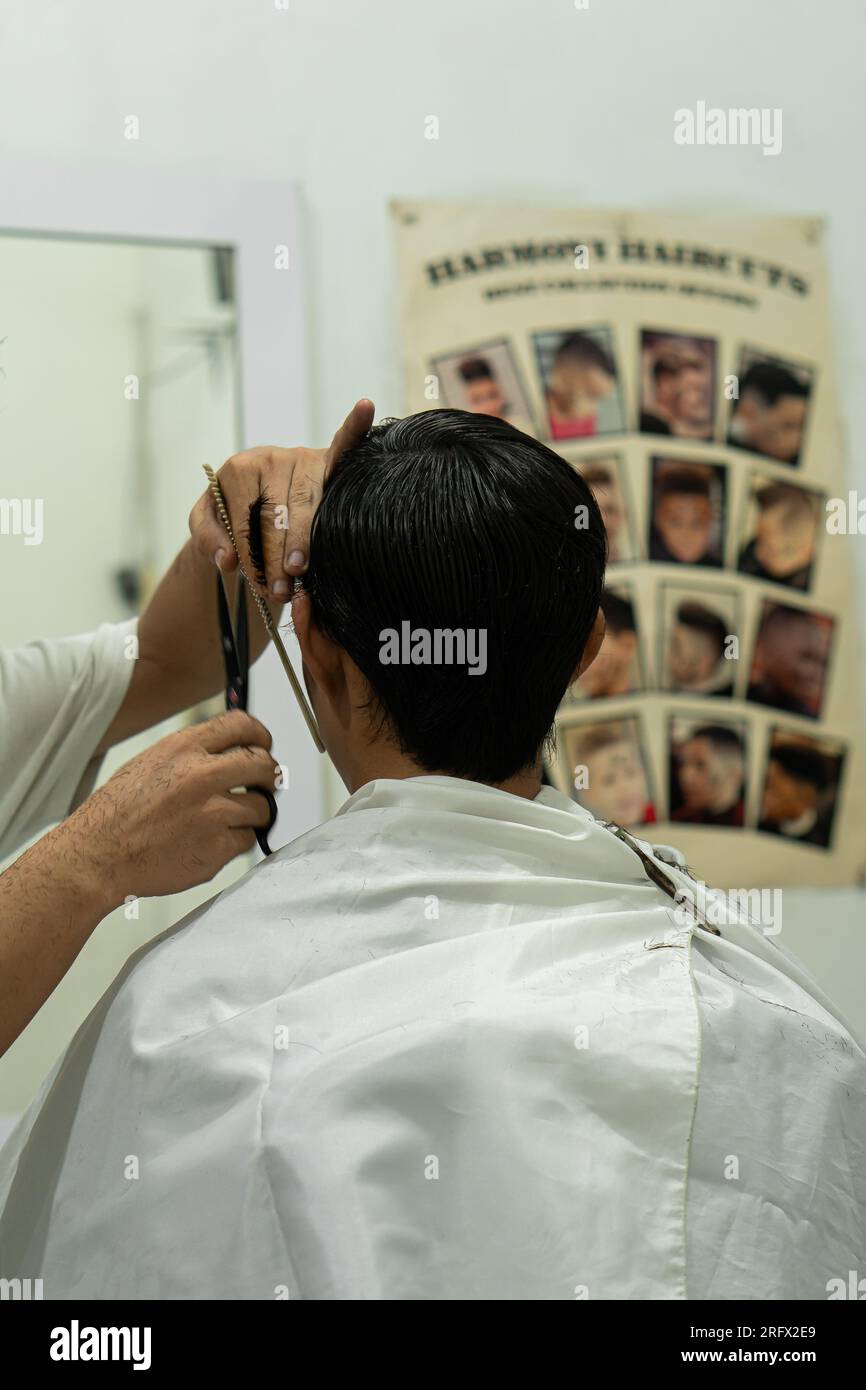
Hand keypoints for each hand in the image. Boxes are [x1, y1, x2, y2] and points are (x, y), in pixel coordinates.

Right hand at [64, 710, 280, 909]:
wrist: (99, 854)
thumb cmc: (118, 812)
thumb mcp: (151, 762)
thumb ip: (192, 755)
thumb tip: (230, 753)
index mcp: (184, 749)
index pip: (241, 725)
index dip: (260, 734)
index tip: (264, 744)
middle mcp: (202, 776)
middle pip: (263, 764)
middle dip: (269, 775)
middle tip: (265, 784)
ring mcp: (213, 813)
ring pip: (261, 807)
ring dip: (252, 814)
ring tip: (227, 820)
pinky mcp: (217, 848)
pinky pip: (246, 840)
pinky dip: (235, 842)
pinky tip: (211, 842)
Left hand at [188, 398, 374, 601]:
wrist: (252, 497)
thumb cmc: (230, 512)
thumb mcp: (207, 526)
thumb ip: (207, 540)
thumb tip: (227, 560)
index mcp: (238, 469)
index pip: (247, 517)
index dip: (251, 553)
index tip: (258, 584)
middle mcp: (272, 457)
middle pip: (278, 513)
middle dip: (277, 556)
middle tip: (279, 590)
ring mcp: (303, 457)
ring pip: (308, 502)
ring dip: (304, 539)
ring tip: (300, 571)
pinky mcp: (327, 461)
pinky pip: (343, 445)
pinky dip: (355, 427)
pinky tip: (365, 409)